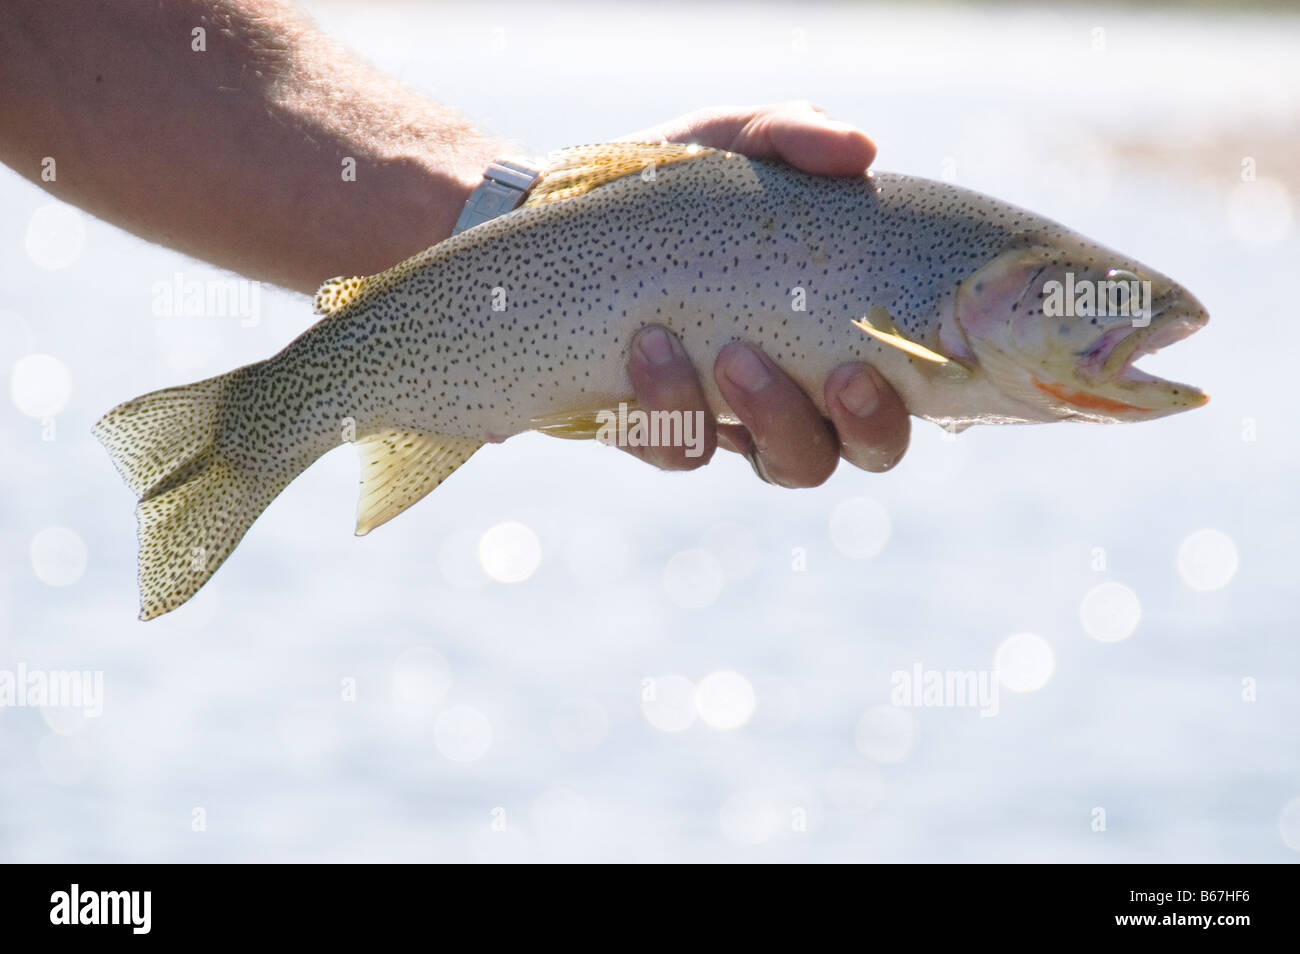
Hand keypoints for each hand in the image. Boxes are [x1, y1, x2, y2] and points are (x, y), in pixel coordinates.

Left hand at [617, 102, 910, 484]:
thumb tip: (859, 151)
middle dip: (849, 424)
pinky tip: (646, 349)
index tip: (864, 365)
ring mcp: (729, 418)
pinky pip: (682, 452)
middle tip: (829, 375)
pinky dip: (671, 410)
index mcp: (833, 337)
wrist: (561, 214)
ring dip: (765, 415)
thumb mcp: (733, 143)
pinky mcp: (659, 431)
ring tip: (726, 350)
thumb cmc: (674, 185)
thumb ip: (793, 133)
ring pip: (780, 464)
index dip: (890, 410)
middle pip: (847, 454)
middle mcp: (794, 395)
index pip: (895, 403)